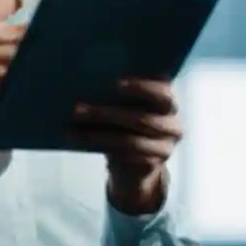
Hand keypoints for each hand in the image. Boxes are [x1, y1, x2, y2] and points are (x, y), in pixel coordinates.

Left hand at [69, 78, 182, 213]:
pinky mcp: (153, 164)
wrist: (135, 158)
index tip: (117, 84)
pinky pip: (127, 157)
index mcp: (168, 100)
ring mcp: (166, 146)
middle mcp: (173, 123)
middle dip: (109, 114)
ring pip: (131, 141)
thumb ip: (116, 93)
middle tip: (78, 108)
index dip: (142, 87)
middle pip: (143, 119)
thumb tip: (85, 82)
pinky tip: (82, 141)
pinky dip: (102, 147)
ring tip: (73, 130)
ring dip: (98, 135)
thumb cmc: (127, 119)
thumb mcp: (126, 103)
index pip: (162, 92)